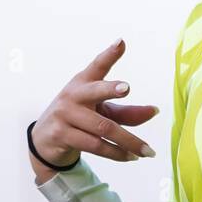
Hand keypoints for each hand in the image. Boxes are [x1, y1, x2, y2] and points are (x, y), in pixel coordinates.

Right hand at [30, 38, 160, 179]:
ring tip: (147, 151)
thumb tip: (155, 112)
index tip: (121, 43)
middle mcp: (73, 95)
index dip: (109, 54)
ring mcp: (65, 115)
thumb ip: (127, 111)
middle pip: (95, 92)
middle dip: (110, 89)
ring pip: (102, 128)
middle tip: (126, 88)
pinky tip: (130, 157)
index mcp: (84, 82)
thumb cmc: (80, 118)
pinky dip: (116, 153)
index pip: (97, 66)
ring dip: (128, 142)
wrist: (46, 140)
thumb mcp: (101, 111)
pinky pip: (95, 145)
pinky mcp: (62, 135)